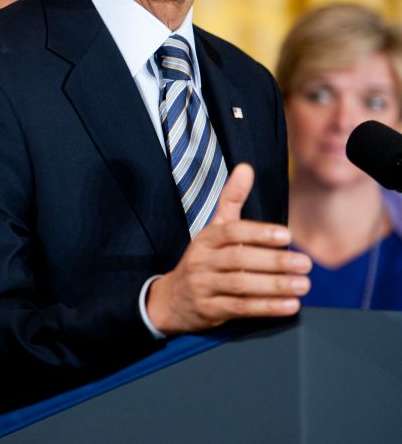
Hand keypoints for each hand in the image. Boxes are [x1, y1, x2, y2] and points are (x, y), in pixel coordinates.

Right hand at [146, 163, 311, 336]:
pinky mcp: (209, 310)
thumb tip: (246, 168)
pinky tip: (290, 305)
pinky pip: (240, 308)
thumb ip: (232, 200)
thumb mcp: (214, 229)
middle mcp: (202, 261)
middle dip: (274, 262)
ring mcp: (203, 286)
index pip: (230, 231)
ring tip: (303, 284)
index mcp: (205, 239)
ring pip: (240, 285)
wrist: (172, 299)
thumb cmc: (204, 260)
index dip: (258, 233)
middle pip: (238, 259)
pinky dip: (267, 307)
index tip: (287, 236)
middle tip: (305, 263)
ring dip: (274, 286)